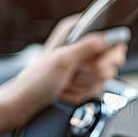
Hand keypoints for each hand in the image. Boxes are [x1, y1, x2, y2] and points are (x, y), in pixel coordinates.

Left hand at [0, 15, 128, 127]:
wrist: (23, 104)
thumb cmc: (35, 81)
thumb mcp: (63, 60)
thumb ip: (90, 46)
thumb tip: (114, 36)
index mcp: (74, 31)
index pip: (109, 33)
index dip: (111, 48)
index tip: (103, 60)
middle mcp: (79, 45)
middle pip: (110, 57)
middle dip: (94, 71)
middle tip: (76, 74)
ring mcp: (81, 64)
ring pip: (103, 75)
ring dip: (84, 85)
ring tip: (66, 84)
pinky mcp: (82, 81)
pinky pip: (96, 88)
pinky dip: (81, 93)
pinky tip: (67, 91)